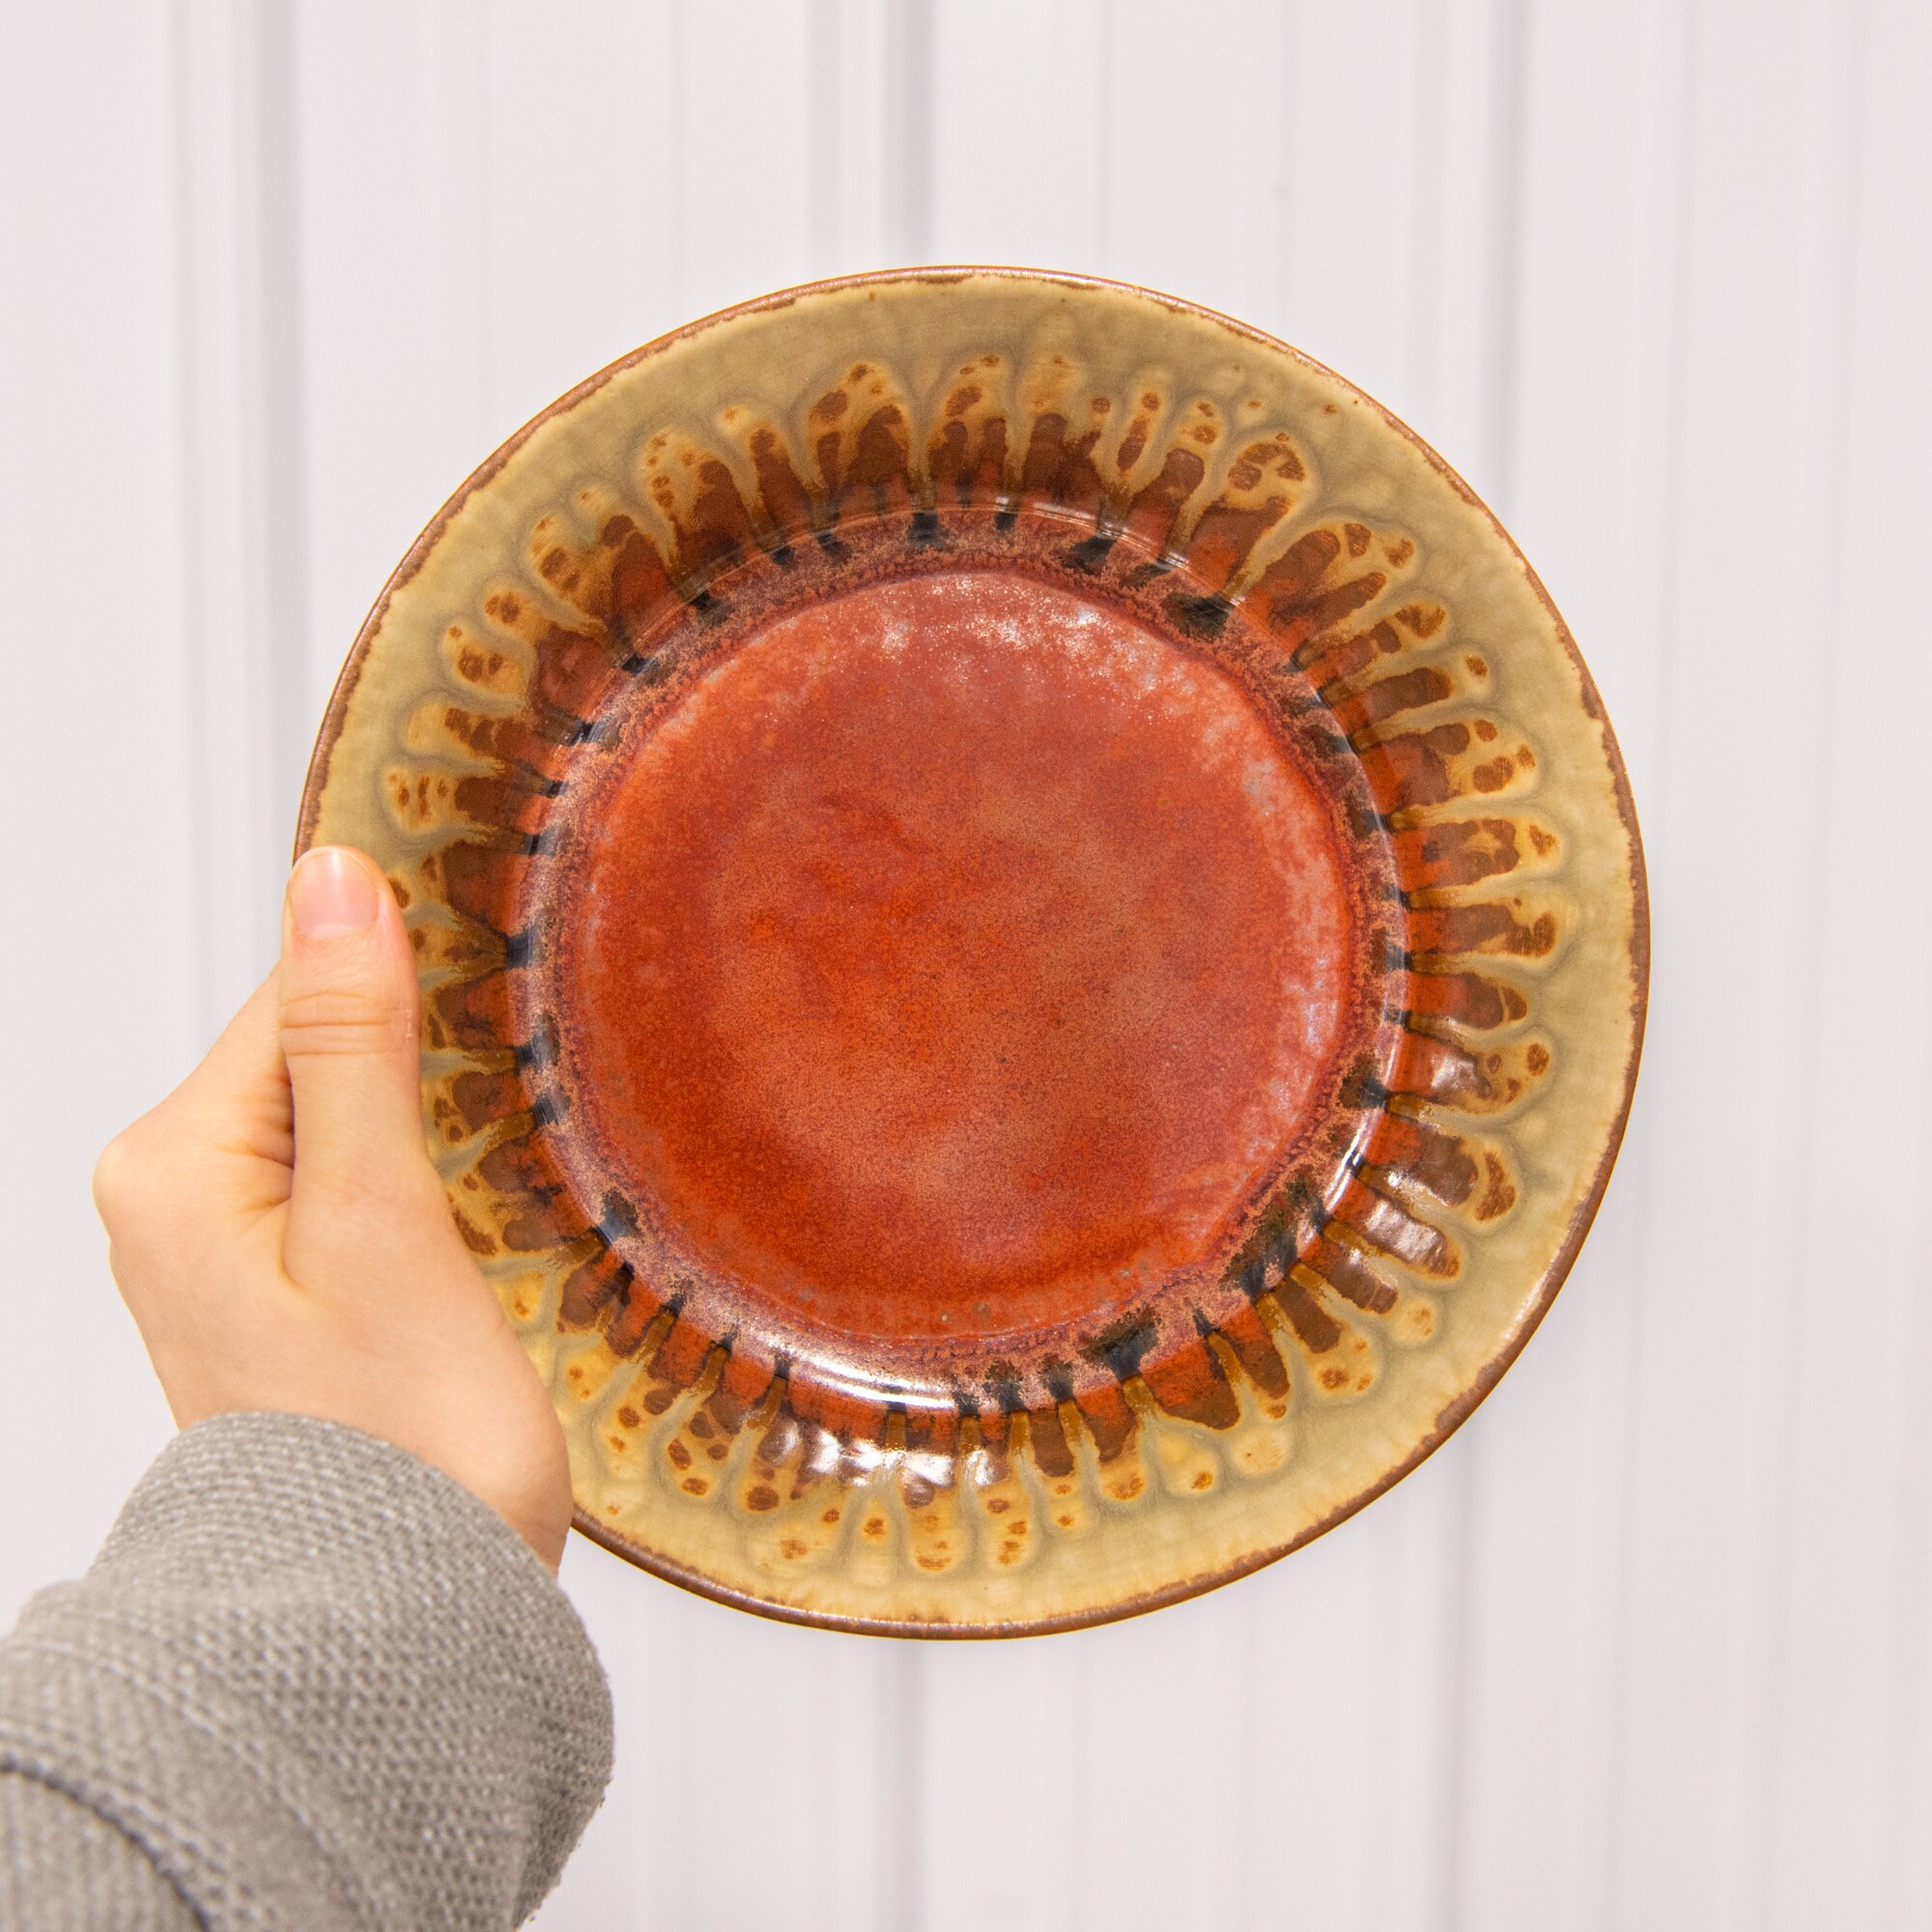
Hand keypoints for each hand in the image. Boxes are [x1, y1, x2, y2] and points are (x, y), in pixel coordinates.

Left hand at [92, 847, 572, 1570]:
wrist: (395, 1619)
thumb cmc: (400, 1446)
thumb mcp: (383, 1219)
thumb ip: (350, 1044)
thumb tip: (328, 880)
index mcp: (174, 1164)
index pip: (296, 995)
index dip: (407, 987)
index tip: (499, 1004)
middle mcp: (170, 1198)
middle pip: (315, 1052)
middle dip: (418, 1069)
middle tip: (502, 1131)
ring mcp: (214, 1250)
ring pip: (338, 1117)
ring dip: (422, 1131)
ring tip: (482, 1201)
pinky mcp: (267, 1292)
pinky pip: (339, 1182)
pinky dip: (407, 1185)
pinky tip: (455, 1233)